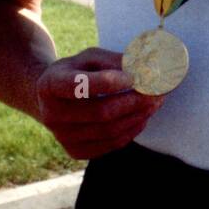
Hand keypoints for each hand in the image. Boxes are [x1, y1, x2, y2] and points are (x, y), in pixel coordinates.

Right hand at [34, 46, 166, 159]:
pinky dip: (131, 130)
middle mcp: (51, 114)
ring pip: (109, 130)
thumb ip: (115, 60)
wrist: (52, 99)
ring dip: (138, 116)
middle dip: (134, 101)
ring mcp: (62, 136)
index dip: (109, 82)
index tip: (135, 75)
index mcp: (50, 84)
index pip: (80, 86)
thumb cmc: (77, 72)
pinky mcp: (75, 151)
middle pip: (101, 112)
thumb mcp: (91, 58)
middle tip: (158, 91)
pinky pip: (110, 144)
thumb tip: (146, 67)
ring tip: (156, 102)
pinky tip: (143, 116)